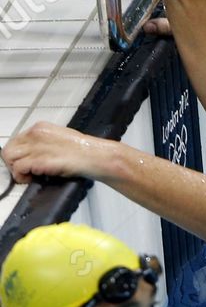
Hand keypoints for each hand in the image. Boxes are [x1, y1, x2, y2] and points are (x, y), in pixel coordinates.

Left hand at [4, 122, 120, 184]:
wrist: (96, 157)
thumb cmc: (84, 150)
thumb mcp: (60, 138)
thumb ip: (43, 142)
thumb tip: (32, 153)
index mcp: (41, 128)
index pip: (16, 140)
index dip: (19, 154)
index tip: (25, 161)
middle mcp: (36, 135)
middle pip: (9, 149)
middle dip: (13, 162)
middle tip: (24, 170)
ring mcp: (37, 147)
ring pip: (10, 158)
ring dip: (16, 170)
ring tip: (28, 175)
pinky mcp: (39, 160)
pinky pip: (18, 168)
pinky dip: (21, 176)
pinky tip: (31, 178)